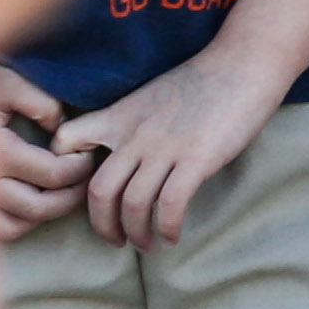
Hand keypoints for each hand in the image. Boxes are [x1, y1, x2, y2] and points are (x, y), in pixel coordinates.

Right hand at [0, 59, 89, 242]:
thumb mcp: (2, 82)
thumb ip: (37, 100)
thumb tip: (59, 125)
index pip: (53, 174)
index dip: (79, 168)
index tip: (87, 156)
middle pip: (40, 206)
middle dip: (70, 194)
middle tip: (83, 177)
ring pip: (18, 224)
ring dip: (45, 212)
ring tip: (60, 190)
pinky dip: (19, 222)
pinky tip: (28, 201)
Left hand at [56, 54, 283, 249]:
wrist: (243, 63)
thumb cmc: (204, 80)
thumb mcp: (152, 96)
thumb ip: (133, 123)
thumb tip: (129, 156)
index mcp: (119, 116)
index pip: (66, 141)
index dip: (64, 171)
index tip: (83, 192)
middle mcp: (135, 134)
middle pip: (99, 191)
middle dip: (103, 225)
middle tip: (117, 240)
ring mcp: (165, 147)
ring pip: (133, 204)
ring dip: (138, 234)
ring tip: (149, 245)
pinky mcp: (197, 158)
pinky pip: (170, 204)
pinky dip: (167, 227)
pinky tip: (173, 236)